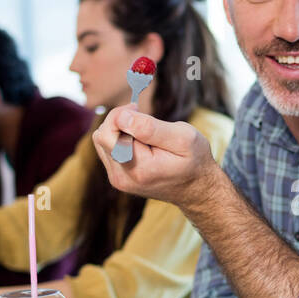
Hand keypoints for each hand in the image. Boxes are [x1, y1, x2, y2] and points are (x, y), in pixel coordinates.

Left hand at [91, 104, 217, 211]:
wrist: (197, 188)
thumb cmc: (194, 160)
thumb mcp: (183, 137)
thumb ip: (150, 127)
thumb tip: (121, 117)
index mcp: (139, 168)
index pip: (108, 131)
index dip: (121, 114)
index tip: (138, 109)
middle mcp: (123, 178)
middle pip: (101, 136)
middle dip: (120, 122)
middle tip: (143, 120)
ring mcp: (119, 180)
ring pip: (102, 142)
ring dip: (120, 132)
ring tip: (145, 137)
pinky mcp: (118, 178)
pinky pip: (108, 151)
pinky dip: (121, 142)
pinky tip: (141, 145)